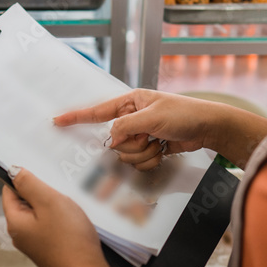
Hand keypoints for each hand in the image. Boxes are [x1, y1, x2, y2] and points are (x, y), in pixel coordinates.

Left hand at [1, 168, 106, 266]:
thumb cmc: (68, 239)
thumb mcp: (49, 202)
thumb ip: (30, 184)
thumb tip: (14, 172)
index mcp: (15, 222)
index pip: (8, 192)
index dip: (22, 179)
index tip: (39, 173)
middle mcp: (21, 235)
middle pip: (25, 203)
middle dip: (41, 193)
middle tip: (59, 190)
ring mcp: (36, 244)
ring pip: (40, 215)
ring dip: (53, 206)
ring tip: (69, 206)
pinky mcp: (50, 250)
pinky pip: (51, 227)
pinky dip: (61, 219)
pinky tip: (74, 220)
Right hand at [54, 89, 220, 170]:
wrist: (208, 127)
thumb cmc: (184, 114)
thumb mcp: (153, 117)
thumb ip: (127, 127)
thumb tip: (111, 139)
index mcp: (130, 103)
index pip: (98, 111)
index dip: (77, 117)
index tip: (57, 121)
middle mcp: (133, 118)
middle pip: (114, 142)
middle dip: (133, 145)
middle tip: (150, 137)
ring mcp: (141, 135)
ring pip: (126, 156)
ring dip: (144, 154)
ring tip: (161, 142)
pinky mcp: (149, 148)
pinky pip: (138, 163)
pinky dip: (151, 161)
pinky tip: (163, 151)